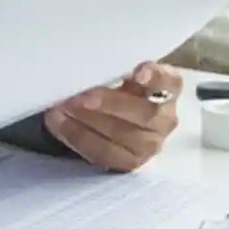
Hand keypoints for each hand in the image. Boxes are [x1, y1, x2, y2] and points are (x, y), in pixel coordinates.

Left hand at [43, 61, 182, 171]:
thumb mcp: (119, 72)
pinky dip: (77, 137)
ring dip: (86, 122)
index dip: (155, 77)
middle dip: (109, 105)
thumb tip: (85, 67)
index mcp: (169, 88)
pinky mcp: (130, 162)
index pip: (169, 81)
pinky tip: (58, 124)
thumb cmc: (116, 86)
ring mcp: (151, 145)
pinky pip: (103, 153)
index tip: (138, 74)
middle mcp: (165, 118)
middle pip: (144, 114)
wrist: (116, 116)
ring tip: (60, 109)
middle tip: (79, 98)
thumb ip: (113, 69)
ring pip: (121, 136)